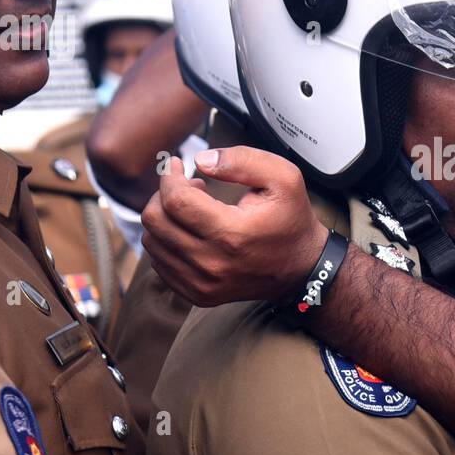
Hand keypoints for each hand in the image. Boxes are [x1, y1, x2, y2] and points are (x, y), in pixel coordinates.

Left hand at [140, 147, 328, 306]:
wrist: (302, 268)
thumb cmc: (291, 220)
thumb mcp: (284, 178)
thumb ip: (242, 161)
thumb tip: (200, 160)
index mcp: (232, 233)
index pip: (175, 200)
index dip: (170, 176)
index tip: (178, 165)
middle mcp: (213, 263)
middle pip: (155, 221)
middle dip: (164, 194)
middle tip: (189, 187)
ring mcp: (203, 283)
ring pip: (152, 243)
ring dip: (164, 218)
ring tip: (191, 210)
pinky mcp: (198, 294)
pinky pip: (160, 264)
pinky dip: (167, 242)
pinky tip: (189, 231)